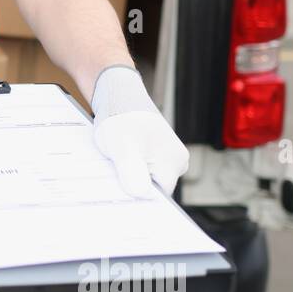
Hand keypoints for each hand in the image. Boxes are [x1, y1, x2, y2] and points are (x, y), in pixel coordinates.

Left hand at [90, 65, 188, 197]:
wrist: (117, 93)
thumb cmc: (121, 116)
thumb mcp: (122, 146)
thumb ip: (132, 170)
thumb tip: (141, 193)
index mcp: (174, 163)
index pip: (159, 199)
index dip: (138, 198)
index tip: (121, 193)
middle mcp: (177, 161)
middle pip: (155, 189)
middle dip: (134, 186)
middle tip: (115, 174)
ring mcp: (169, 156)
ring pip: (148, 179)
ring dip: (130, 176)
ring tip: (116, 161)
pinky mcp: (158, 152)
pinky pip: (145, 168)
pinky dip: (130, 166)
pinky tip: (118, 157)